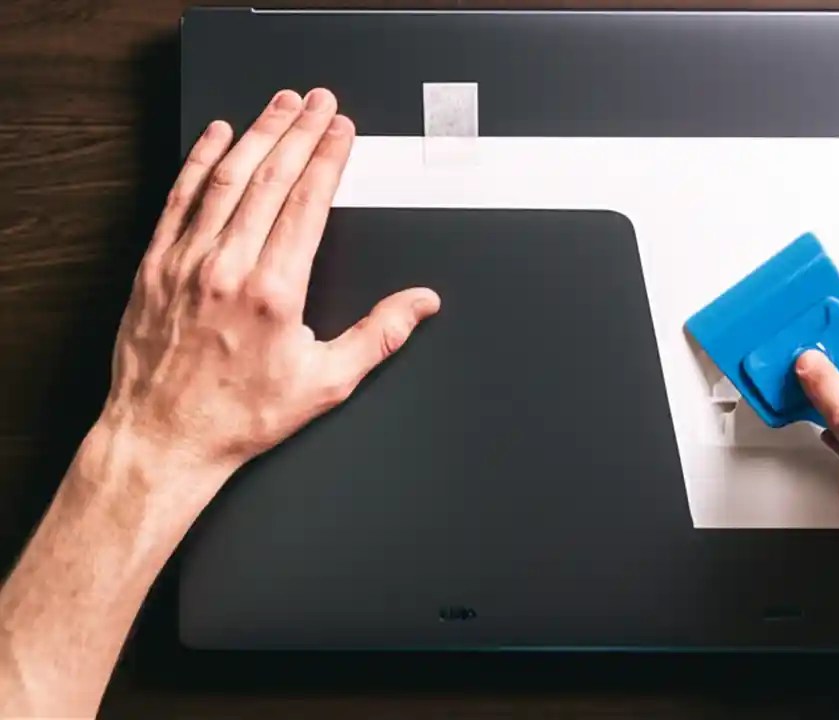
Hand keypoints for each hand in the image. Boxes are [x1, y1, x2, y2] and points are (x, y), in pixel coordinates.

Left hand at [100, 88, 438, 487]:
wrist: (165, 437)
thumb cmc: (241, 415)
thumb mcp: (327, 383)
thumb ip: (380, 335)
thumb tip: (421, 303)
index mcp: (275, 292)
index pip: (308, 202)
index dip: (328, 158)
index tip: (341, 130)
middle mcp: (229, 268)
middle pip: (271, 179)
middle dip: (299, 131)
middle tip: (319, 101)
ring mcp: (187, 262)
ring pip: (226, 179)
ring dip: (256, 134)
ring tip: (279, 105)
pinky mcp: (155, 266)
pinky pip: (179, 199)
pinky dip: (199, 162)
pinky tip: (216, 137)